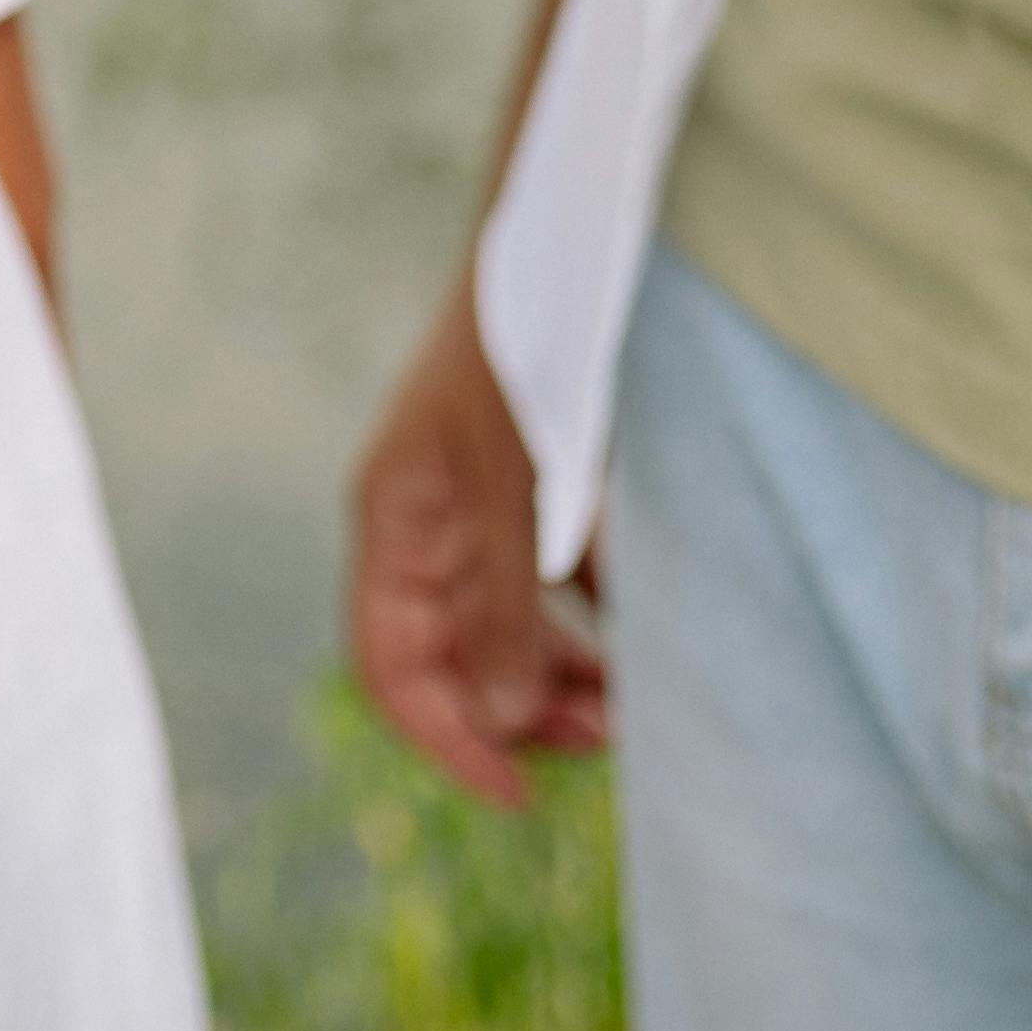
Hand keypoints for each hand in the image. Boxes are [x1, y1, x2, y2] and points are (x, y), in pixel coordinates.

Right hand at [350, 271, 606, 806]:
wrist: (564, 231)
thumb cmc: (523, 344)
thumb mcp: (514, 474)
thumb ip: (501, 596)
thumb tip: (496, 719)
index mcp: (395, 517)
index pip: (391, 667)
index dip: (446, 742)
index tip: (520, 799)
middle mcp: (423, 521)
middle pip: (448, 659)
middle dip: (517, 716)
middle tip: (609, 744)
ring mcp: (472, 504)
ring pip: (500, 629)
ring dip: (556, 678)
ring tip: (632, 709)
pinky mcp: (524, 486)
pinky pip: (545, 583)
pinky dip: (587, 620)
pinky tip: (641, 634)